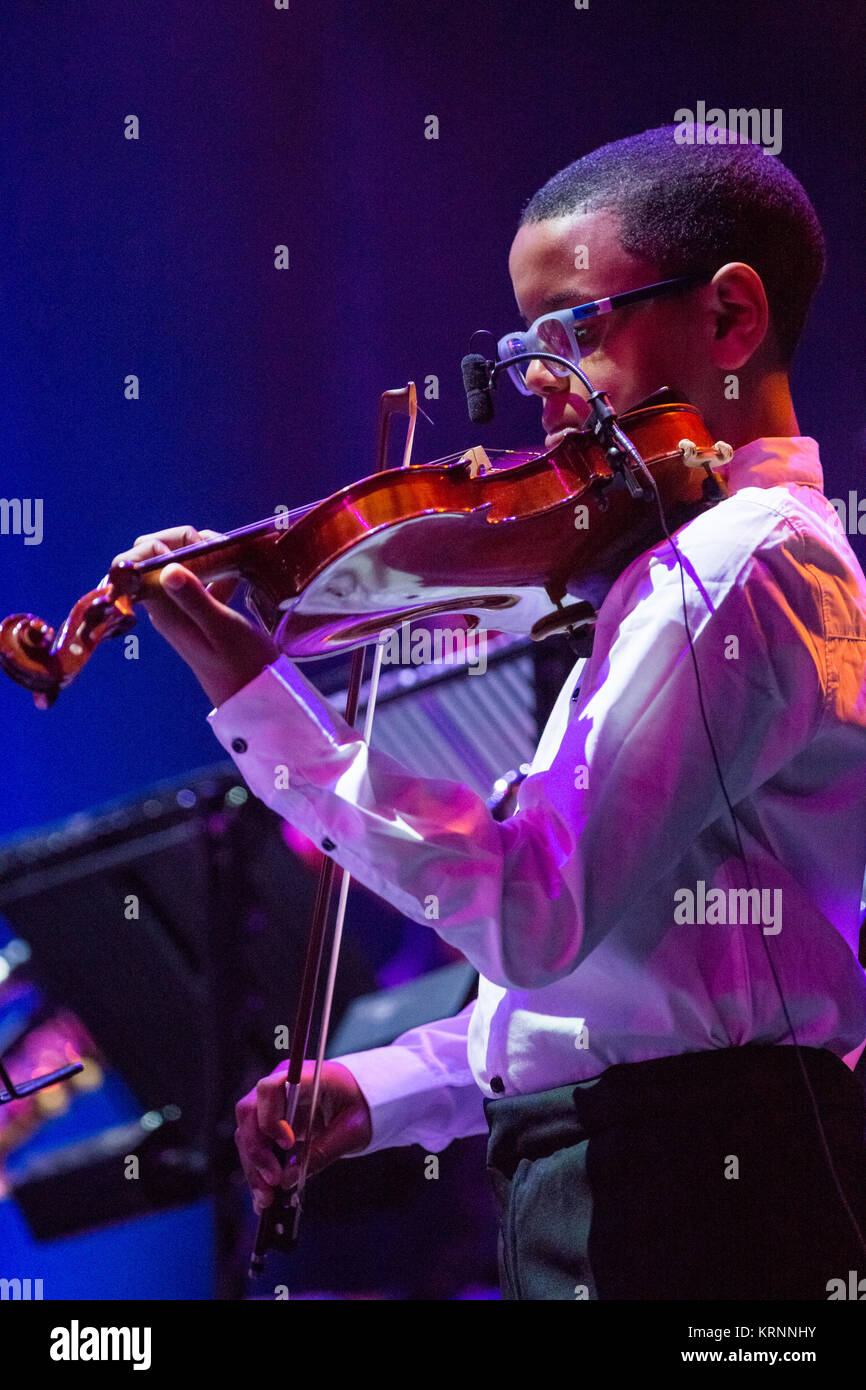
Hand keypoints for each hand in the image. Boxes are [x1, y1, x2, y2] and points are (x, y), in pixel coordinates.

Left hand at [110, 526, 278, 706]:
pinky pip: (203, 579)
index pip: (136, 566)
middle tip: (216, 545)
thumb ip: (195, 598)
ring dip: (201, 552)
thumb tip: (166, 567)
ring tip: (230, 552)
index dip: (158, 546)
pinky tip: (239, 569)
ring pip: (180, 566)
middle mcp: (168, 606)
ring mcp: (186, 609)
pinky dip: (217, 568)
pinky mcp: (205, 611)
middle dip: (181, 542)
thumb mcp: (222, 628)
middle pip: (156, 560)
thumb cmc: (241, 665)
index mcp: (164, 610)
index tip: (194, 546)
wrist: (257, 695)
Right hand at [234, 1058, 372, 1214]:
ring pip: (246, 1133)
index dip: (270, 1117)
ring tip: (266, 1198)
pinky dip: (258, 1169)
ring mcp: (273, 1103)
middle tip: (271, 1184)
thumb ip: (321, 1152)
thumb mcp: (352, 1130)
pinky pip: (255, 1144)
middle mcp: (281, 1085)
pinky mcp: (271, 1122)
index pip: (269, 1089)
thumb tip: (286, 1180)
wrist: (366, 1099)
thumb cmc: (361, 1106)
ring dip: (253, 1167)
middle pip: (249, 1114)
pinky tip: (265, 1193)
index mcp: (304, 1076)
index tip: (287, 1144)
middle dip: (256, 1152)